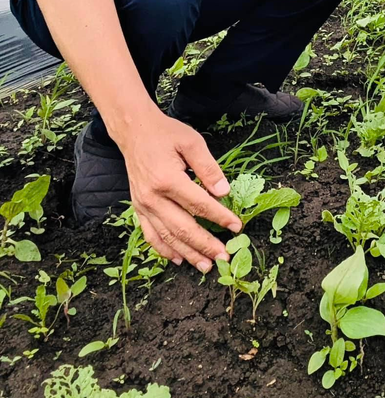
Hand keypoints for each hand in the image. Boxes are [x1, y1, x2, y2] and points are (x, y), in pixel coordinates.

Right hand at [118, 111, 242, 271]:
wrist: (135, 132)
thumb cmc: (166, 134)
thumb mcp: (192, 142)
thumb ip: (208, 168)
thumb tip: (224, 192)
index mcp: (167, 179)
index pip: (199, 204)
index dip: (220, 217)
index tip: (237, 226)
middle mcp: (153, 197)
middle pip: (183, 227)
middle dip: (205, 244)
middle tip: (224, 256)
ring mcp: (143, 206)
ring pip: (167, 236)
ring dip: (188, 253)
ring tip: (206, 265)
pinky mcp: (138, 209)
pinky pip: (150, 235)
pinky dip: (164, 250)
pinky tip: (178, 259)